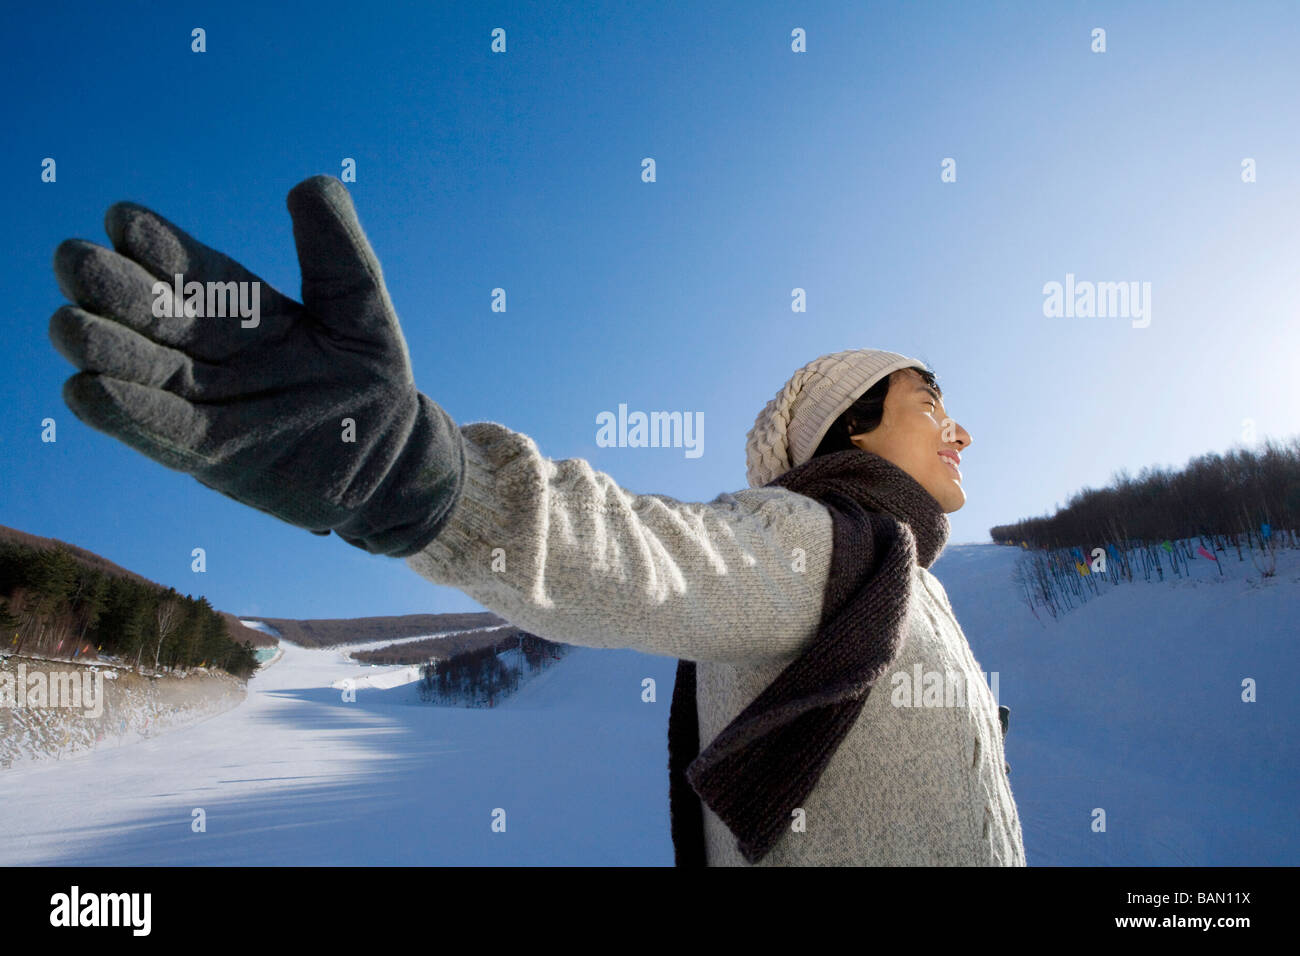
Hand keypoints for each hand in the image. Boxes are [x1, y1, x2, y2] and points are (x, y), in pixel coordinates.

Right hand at [48, 174, 464, 556]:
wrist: (392, 460)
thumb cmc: (374, 378)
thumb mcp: (362, 307)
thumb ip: (338, 251)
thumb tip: (310, 184)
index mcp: (238, 305)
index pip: (188, 269)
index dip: (156, 246)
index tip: (123, 220)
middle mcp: (209, 349)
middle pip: (148, 314)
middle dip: (111, 290)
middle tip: (76, 263)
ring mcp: (205, 401)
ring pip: (138, 369)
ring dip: (102, 349)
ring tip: (69, 326)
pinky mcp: (211, 455)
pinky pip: (161, 431)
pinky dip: (125, 413)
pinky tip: (86, 390)